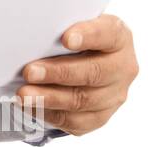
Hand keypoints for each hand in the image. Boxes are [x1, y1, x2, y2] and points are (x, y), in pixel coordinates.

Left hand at [16, 13, 138, 135]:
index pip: (109, 34)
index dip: (88, 36)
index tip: (66, 39)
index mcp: (119, 37)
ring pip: (83, 100)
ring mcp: (114, 95)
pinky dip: (50, 114)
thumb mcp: (73, 25)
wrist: (84, 61)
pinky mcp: (101, 116)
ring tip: (24, 95)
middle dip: (59, 73)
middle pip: (93, 72)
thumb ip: (61, 27)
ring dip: (50, 98)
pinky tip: (31, 107)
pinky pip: (76, 121)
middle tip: (30, 72)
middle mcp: (122, 67)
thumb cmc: (74, 38)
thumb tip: (30, 31)